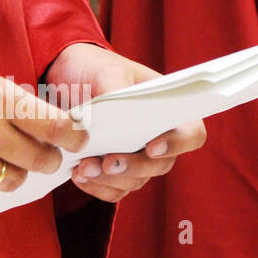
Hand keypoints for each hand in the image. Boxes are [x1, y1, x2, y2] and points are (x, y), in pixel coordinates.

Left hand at [43, 43, 205, 202]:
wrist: (66, 79)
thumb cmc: (96, 68)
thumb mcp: (106, 71)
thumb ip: (116, 88)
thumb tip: (119, 115)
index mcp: (169, 109)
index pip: (191, 134)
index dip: (177, 144)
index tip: (152, 147)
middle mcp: (158, 137)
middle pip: (161, 165)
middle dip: (134, 167)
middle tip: (108, 163)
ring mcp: (137, 157)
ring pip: (136, 181)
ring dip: (110, 180)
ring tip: (83, 168)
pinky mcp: (114, 171)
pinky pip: (113, 189)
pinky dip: (97, 186)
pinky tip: (79, 175)